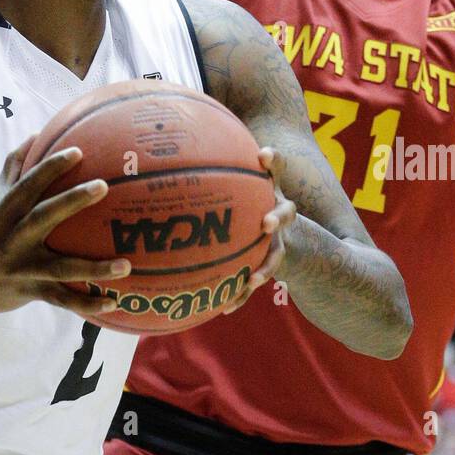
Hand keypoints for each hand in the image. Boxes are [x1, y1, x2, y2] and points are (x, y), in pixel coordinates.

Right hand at [0, 136, 130, 320]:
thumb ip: (11, 170)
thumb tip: (35, 136)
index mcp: (1, 214)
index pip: (26, 186)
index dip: (50, 168)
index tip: (78, 151)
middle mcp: (11, 240)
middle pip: (43, 217)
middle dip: (72, 201)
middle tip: (104, 185)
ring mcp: (22, 269)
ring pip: (61, 268)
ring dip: (93, 268)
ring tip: (126, 265)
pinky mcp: (31, 292)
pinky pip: (62, 299)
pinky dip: (86, 302)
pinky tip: (114, 301)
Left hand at [221, 146, 296, 315]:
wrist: (267, 229)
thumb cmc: (235, 199)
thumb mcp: (227, 180)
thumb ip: (205, 166)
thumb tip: (166, 147)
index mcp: (266, 189)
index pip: (275, 169)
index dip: (273, 160)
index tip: (262, 155)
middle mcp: (275, 211)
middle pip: (287, 212)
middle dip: (278, 217)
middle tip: (265, 223)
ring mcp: (277, 239)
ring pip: (277, 253)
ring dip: (267, 266)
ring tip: (254, 279)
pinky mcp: (267, 263)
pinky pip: (256, 280)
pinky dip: (242, 295)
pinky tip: (226, 308)